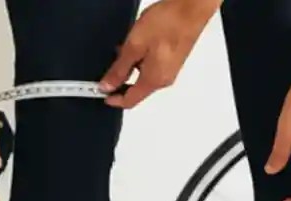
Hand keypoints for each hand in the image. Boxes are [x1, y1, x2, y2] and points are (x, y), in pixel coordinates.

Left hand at [99, 0, 220, 108]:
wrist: (190, 10)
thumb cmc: (167, 23)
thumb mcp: (134, 46)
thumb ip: (119, 69)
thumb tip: (107, 86)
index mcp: (154, 80)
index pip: (130, 101)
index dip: (113, 99)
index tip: (100, 91)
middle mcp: (164, 80)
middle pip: (137, 89)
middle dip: (120, 79)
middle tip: (109, 63)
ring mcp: (170, 71)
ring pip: (144, 76)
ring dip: (131, 66)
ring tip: (126, 44)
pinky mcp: (173, 61)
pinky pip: (152, 67)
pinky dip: (141, 59)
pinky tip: (139, 42)